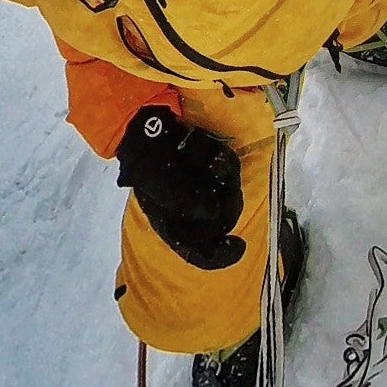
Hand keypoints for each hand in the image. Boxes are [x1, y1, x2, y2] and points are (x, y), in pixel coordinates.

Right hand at [115, 107, 246, 270]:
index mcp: (177, 227)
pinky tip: (208, 150)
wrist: (149, 130)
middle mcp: (195, 214)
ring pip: (230, 195)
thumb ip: (183, 200)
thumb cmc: (149, 164)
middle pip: (223, 221)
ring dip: (223, 178)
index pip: (201, 252)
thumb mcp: (159, 185)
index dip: (221, 255)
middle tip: (215, 176)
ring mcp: (208, 192)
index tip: (238, 247)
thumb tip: (212, 212)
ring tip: (205, 157)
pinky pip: (230, 170)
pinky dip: (222, 161)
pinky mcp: (216, 171)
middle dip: (226, 202)